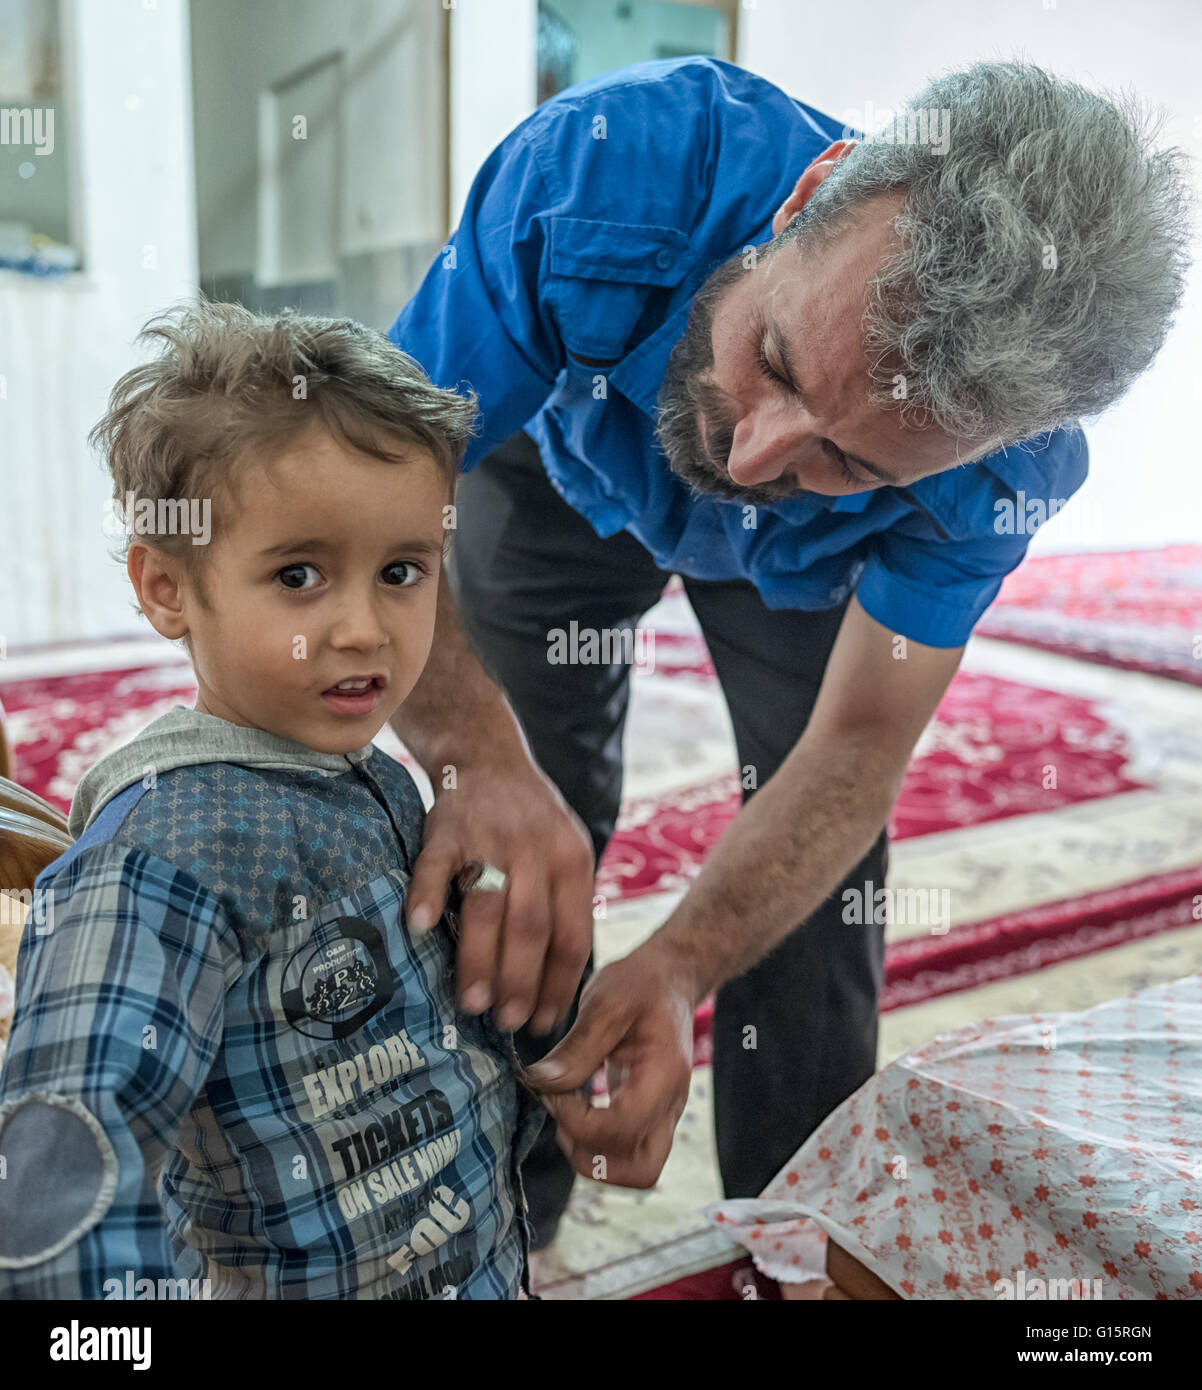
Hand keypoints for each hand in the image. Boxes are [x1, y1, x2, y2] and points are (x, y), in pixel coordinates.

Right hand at [407, 755, 594, 1035]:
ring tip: (473, 1004)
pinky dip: (426, 895)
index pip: (572, 936)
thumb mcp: (565, 852)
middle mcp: (537, 850)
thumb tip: (561, 983)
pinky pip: (436, 865)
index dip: (559, 985)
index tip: (545, 1022)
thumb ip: (567, 904)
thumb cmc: (529, 820)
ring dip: (480, 960)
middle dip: (521, 983)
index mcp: (572, 861)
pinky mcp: (448, 828)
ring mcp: (491, 838)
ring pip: (489, 907)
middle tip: (508, 1023)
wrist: (487, 755)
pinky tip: (418, 927)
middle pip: (533, 928)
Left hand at [525, 941, 695, 1188]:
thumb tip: (541, 1083)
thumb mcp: (606, 1001)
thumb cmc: (641, 984)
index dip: (578, 1121)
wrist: (671, 978)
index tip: (552, 1090)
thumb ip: (577, 1046)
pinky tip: (575, 1109)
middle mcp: (670, 1105)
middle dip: (591, 1155)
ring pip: (636, 1169)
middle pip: (640, 1170)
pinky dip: (598, 1144)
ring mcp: (663, 1114)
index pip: (622, 1128)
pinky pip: (628, 1152)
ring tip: (567, 1112)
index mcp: (663, 1075)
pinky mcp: (649, 1114)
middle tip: (562, 1115)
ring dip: (594, 1156)